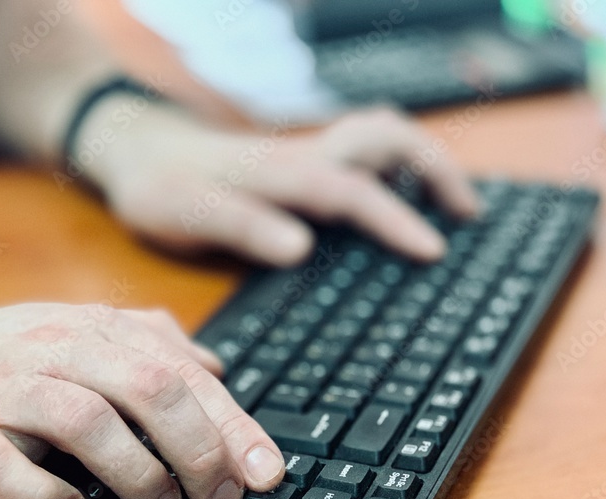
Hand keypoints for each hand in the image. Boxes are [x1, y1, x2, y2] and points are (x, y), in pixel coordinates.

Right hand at [0, 303, 284, 498]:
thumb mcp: (69, 334)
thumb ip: (144, 343)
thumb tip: (216, 369)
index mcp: (86, 327)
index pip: (177, 369)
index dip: (231, 424)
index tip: (265, 474)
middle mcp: (48, 348)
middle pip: (146, 388)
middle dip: (198, 449)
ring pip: (87, 422)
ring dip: (136, 474)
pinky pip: (9, 470)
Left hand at [89, 105, 480, 266]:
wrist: (136, 151)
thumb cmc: (159, 188)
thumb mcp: (187, 214)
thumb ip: (240, 227)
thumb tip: (300, 248)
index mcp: (281, 172)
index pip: (352, 191)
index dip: (396, 219)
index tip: (434, 252)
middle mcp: (302, 156)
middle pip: (386, 140)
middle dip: (436, 168)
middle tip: (469, 214)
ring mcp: (304, 155)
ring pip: (380, 140)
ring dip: (423, 163)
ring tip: (453, 205)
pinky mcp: (300, 164)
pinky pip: (362, 156)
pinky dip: (396, 170)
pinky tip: (401, 200)